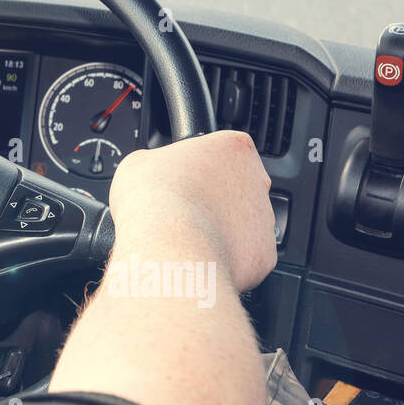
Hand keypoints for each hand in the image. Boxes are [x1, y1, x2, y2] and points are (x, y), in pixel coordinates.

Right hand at [108, 130, 275, 291]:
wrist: (169, 248)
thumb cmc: (155, 201)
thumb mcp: (139, 161)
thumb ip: (157, 161)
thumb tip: (153, 171)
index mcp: (234, 147)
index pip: (224, 149)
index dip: (201, 164)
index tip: (184, 176)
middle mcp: (257, 180)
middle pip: (237, 186)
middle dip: (215, 197)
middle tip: (184, 208)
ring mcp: (264, 220)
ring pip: (243, 223)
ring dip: (221, 228)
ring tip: (187, 236)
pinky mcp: (264, 255)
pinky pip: (245, 255)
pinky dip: (226, 258)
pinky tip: (201, 256)